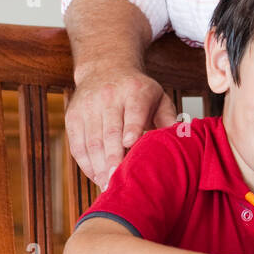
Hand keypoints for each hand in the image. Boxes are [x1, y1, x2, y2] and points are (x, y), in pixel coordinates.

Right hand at [65, 66, 177, 187]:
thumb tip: (180, 139)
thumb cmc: (138, 91)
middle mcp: (108, 96)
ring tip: (108, 185)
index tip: (130, 144)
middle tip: (118, 179)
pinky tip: (97, 177)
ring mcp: (87, 106)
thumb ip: (169, 118)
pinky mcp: (73, 117)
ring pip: (91, 141)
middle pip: (110, 131)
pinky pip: (77, 145)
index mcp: (135, 91)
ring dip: (99, 166)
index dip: (131, 127)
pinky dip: (86, 164)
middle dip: (113, 157)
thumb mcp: (158, 97)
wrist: (105, 69)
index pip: (133, 110)